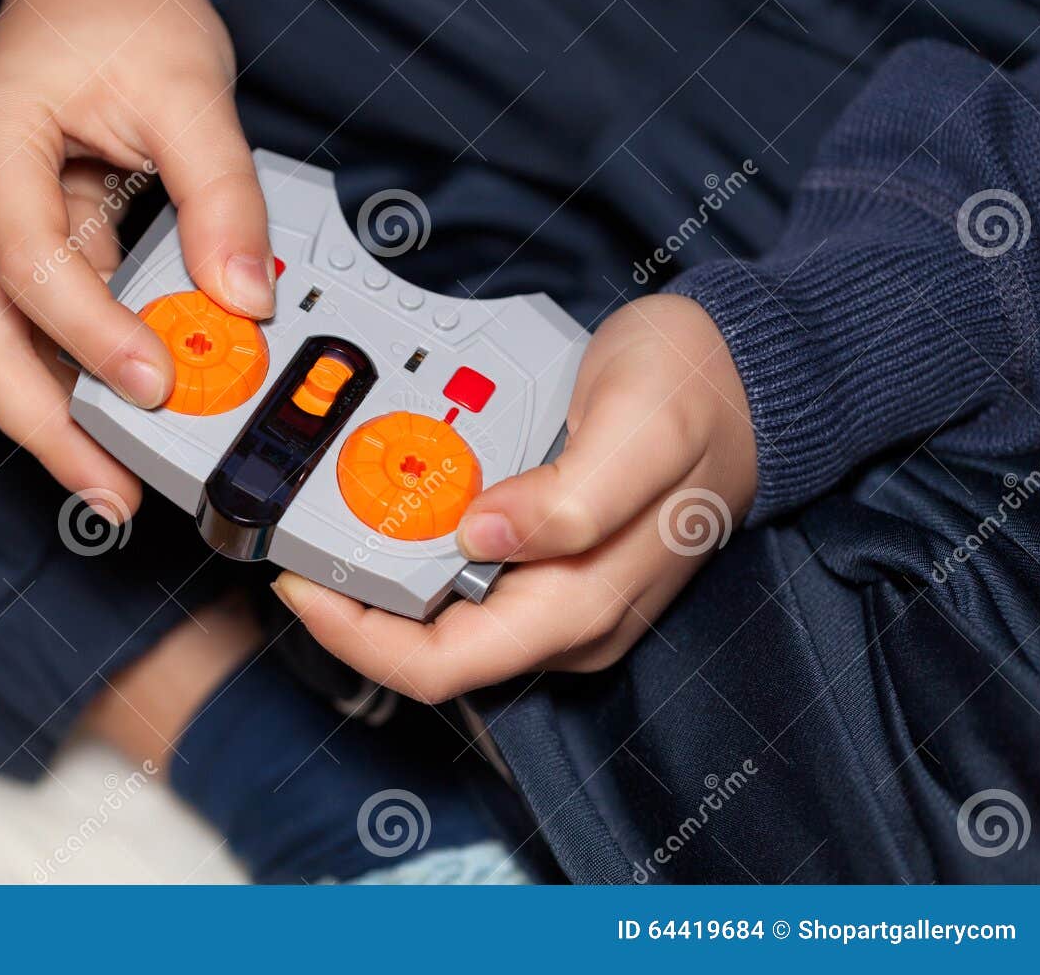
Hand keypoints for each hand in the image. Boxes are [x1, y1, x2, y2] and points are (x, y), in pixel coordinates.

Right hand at [0, 0, 273, 515]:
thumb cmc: (120, 10)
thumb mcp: (189, 89)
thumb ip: (221, 197)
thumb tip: (246, 301)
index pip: (27, 263)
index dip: (90, 336)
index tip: (158, 384)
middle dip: (46, 425)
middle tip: (111, 491)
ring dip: (54, 415)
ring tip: (114, 478)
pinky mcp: (2, 240)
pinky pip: (30, 324)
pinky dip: (71, 373)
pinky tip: (113, 416)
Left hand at [272, 294, 757, 702]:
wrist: (742, 375)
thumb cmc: (698, 396)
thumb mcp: (640, 428)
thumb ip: (570, 496)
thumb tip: (483, 536)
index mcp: (583, 602)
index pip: (444, 664)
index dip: (357, 639)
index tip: (300, 583)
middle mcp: (565, 614)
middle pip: (428, 646)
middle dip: (353, 603)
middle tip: (297, 537)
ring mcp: (556, 590)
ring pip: (440, 611)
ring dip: (378, 572)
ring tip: (328, 512)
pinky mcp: (548, 558)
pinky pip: (462, 573)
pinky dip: (413, 543)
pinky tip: (385, 498)